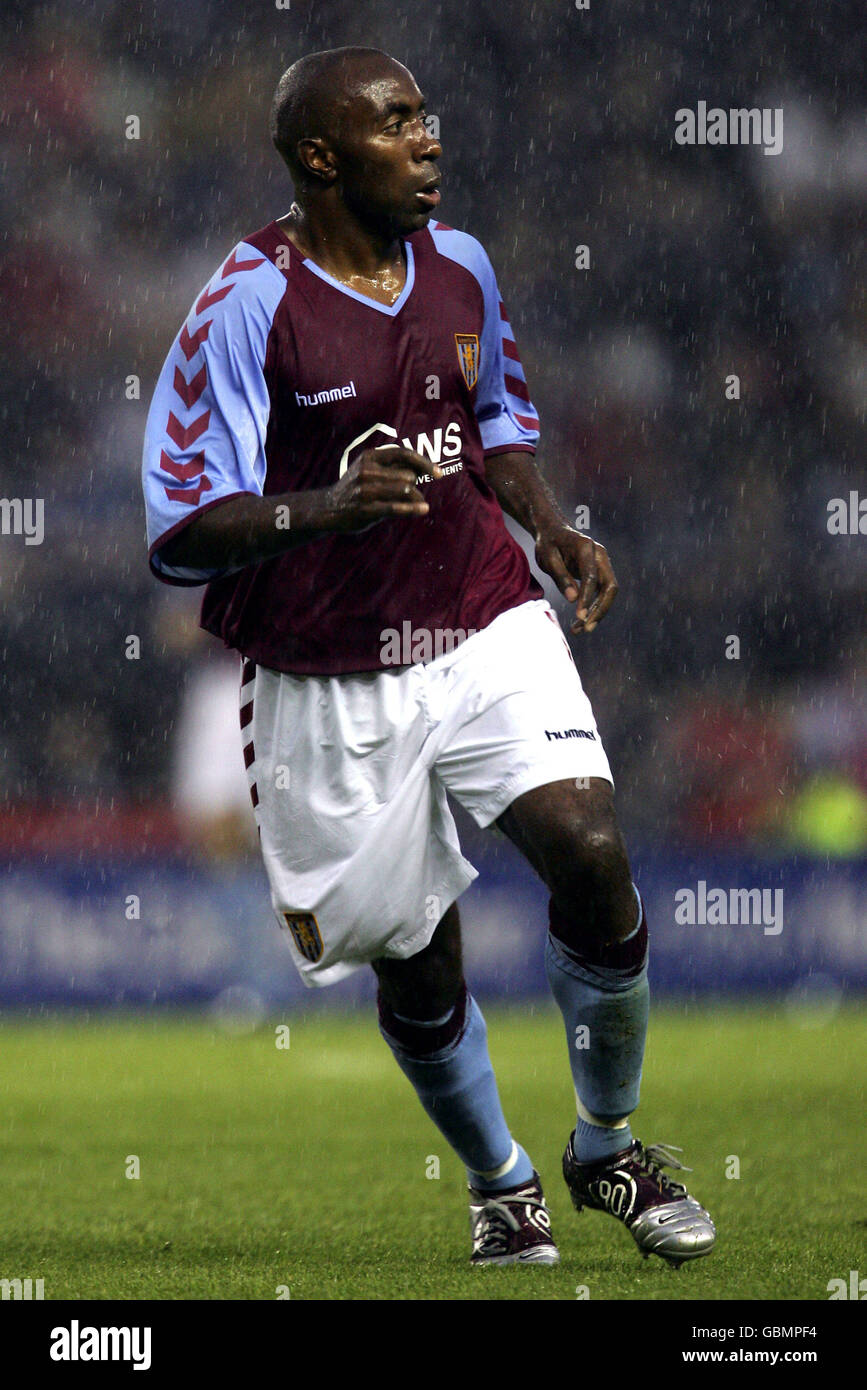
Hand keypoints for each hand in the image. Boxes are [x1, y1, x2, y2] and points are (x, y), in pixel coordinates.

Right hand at [324, 446, 439, 531]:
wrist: (328, 508)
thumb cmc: (355, 489)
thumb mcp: (368, 469)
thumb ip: (391, 467)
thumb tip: (422, 470)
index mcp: (369, 457)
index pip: (403, 454)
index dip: (424, 462)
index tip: (439, 473)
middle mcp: (367, 471)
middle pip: (408, 475)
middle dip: (417, 485)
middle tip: (416, 494)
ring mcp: (365, 490)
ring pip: (405, 490)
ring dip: (416, 498)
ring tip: (418, 504)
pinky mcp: (365, 509)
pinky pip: (395, 508)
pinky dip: (412, 509)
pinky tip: (423, 509)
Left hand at [534, 524, 617, 633]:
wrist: (553, 531)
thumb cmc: (548, 543)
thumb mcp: (548, 558)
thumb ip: (560, 577)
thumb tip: (573, 599)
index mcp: (586, 547)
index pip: (591, 576)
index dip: (587, 598)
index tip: (580, 617)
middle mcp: (599, 555)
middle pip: (609, 586)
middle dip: (599, 609)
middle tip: (585, 628)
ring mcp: (602, 564)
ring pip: (608, 593)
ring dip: (597, 613)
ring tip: (579, 630)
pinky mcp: (600, 573)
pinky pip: (602, 593)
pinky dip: (593, 608)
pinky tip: (581, 621)